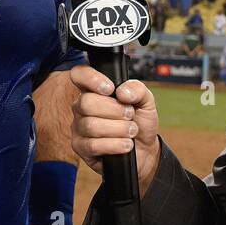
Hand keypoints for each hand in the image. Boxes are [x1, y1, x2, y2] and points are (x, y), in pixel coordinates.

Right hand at [69, 64, 159, 189]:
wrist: (145, 149)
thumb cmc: (140, 122)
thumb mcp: (146, 102)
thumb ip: (138, 90)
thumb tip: (122, 92)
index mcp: (94, 90)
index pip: (79, 75)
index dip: (91, 79)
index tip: (110, 89)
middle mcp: (82, 107)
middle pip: (86, 102)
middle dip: (114, 110)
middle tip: (129, 115)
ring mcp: (79, 127)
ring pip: (91, 125)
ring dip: (118, 129)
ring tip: (131, 131)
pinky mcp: (81, 147)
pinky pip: (92, 145)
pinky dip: (114, 145)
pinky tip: (125, 145)